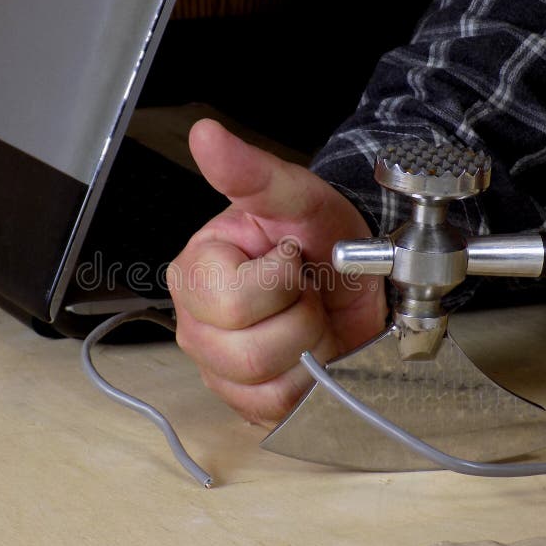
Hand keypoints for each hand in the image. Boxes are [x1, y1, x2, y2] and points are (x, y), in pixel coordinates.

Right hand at [167, 119, 386, 425]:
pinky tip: (306, 351)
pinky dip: (306, 382)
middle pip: (247, 352)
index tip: (292, 258)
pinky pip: (275, 409)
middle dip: (299, 319)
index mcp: (196, 270)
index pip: (230, 301)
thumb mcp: (295, 197)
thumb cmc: (318, 234)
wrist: (350, 272)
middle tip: (305, 293)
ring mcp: (216, 364)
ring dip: (306, 351)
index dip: (280, 282)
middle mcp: (196, 321)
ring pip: (264, 385)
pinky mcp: (242, 396)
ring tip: (306, 320)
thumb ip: (250, 173)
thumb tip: (205, 136)